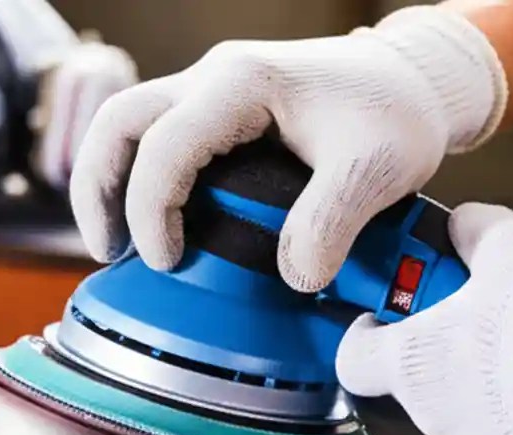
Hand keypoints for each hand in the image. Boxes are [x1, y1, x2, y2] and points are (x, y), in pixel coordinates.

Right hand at [69, 6, 506, 291]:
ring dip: (109, 182)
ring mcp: (209, 91)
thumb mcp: (376, 168)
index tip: (168, 262)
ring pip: (125, 125)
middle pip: (117, 122)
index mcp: (240, 84)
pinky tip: (158, 227)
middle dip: (98, 189)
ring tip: (118, 245)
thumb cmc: (395, 112)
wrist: (413, 80)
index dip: (152, 209)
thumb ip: (332, 221)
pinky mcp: (216, 111)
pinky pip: (156, 138)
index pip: (165, 145)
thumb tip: (294, 277)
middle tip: (110, 252)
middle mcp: (211, 78)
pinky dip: (141, 180)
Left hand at [337, 203, 512, 434]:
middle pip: (422, 391)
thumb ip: (472, 233)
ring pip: (470, 428)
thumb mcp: (512, 245)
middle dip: (450, 365)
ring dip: (492, 403)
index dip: (369, 337)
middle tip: (496, 337)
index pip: (354, 360)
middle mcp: (432, 421)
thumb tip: (459, 227)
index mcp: (413, 364)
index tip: (391, 321)